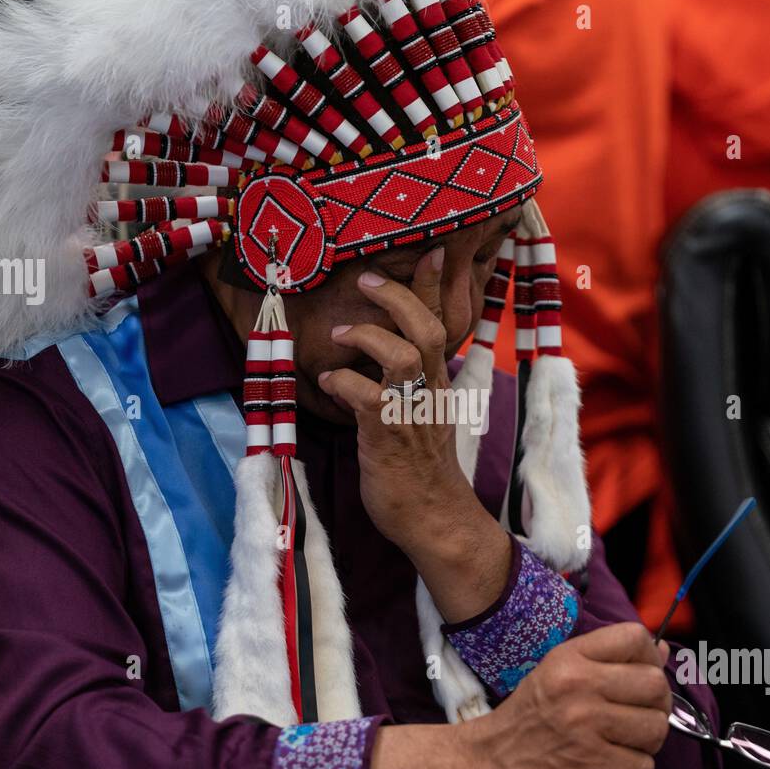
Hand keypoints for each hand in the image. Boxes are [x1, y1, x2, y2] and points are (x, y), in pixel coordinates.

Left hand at [318, 248, 511, 620]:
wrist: (433, 518)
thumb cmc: (418, 468)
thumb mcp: (421, 414)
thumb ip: (409, 381)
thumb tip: (388, 353)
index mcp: (438, 384)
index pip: (442, 325)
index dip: (433, 287)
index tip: (426, 251)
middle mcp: (430, 392)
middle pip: (426, 330)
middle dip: (398, 298)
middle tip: (368, 280)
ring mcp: (412, 413)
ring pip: (403, 356)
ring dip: (368, 337)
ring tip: (341, 334)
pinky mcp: (388, 437)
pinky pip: (367, 398)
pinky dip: (343, 381)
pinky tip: (327, 379)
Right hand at [460, 622, 672, 768]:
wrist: (486, 764)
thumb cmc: (525, 719)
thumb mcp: (557, 675)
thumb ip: (608, 661)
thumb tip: (662, 650)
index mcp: (568, 658)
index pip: (635, 637)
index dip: (650, 658)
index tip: (639, 677)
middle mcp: (578, 686)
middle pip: (655, 684)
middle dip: (656, 705)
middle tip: (637, 717)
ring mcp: (584, 727)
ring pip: (656, 727)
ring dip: (648, 741)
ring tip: (624, 743)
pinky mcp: (589, 765)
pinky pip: (642, 766)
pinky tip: (611, 766)